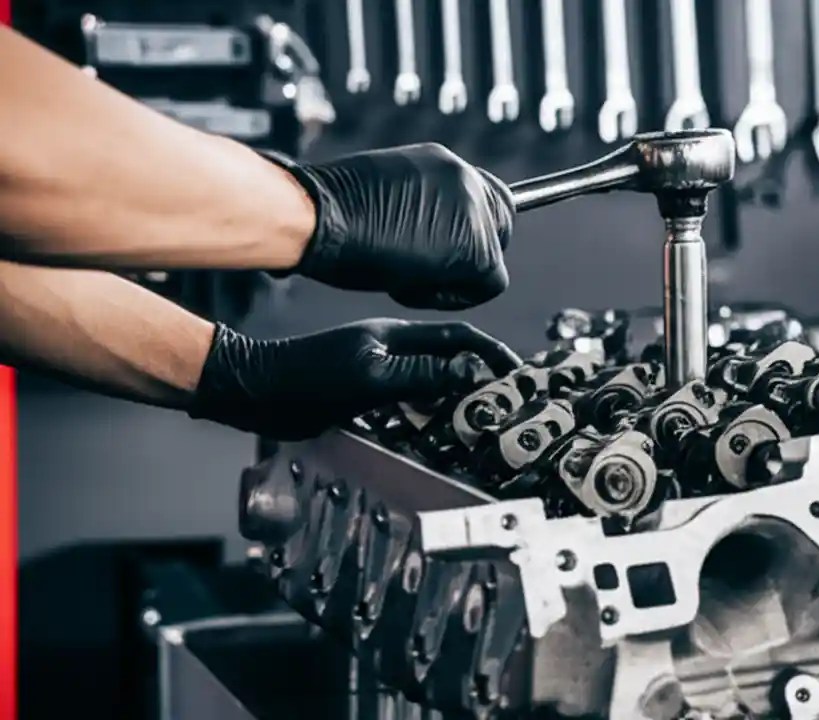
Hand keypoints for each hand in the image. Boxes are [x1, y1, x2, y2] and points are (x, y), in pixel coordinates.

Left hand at [188, 319, 520, 439]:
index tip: (516, 374)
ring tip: (477, 422)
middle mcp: (391, 350)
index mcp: (397, 337)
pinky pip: (408, 401)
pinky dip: (427, 415)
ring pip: (430, 381)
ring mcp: (377, 370)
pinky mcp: (363, 393)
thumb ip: (420, 374)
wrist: (255, 393)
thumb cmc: (306, 380)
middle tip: (505, 404)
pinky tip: (432, 434)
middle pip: (449, 359)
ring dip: (455, 398)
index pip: (459, 338)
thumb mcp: (370, 377)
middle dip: (481, 377)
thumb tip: (468, 371)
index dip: (491, 353)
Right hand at [271, 144, 513, 309]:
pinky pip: (487, 286)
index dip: (470, 228)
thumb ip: (415, 207)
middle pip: (501, 223)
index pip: (483, 195)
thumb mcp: (381, 197)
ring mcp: (474, 212)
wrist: (315, 217)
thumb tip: (425, 233)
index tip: (445, 248)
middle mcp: (464, 177)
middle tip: (425, 269)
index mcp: (440, 161)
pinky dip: (452, 296)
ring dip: (452, 277)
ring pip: (491, 259)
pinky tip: (410, 286)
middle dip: (470, 253)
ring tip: (403, 274)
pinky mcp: (477, 249)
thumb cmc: (327, 215)